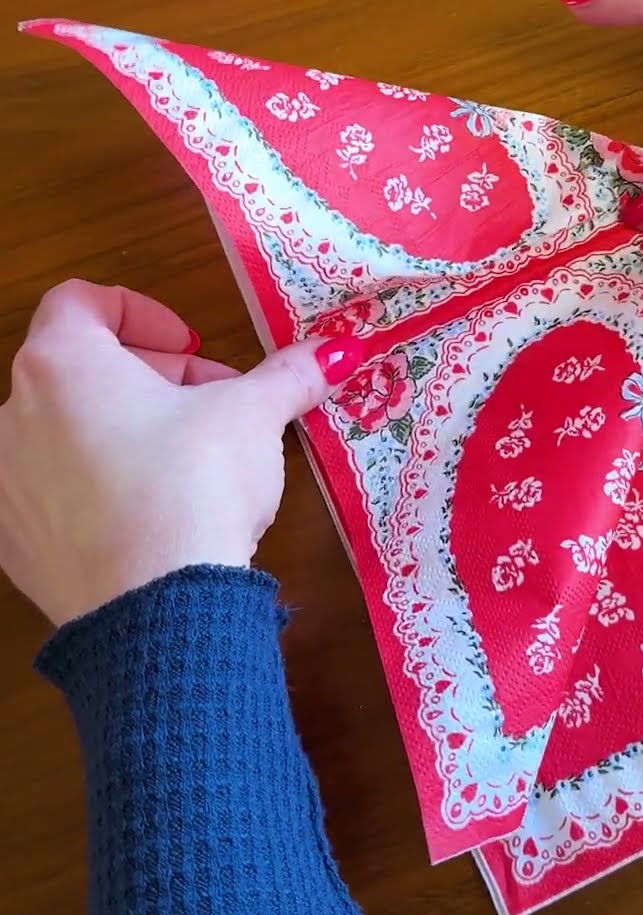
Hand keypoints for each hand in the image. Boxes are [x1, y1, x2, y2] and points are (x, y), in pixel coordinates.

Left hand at [0, 281, 364, 627]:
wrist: (155, 614)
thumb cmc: (194, 485)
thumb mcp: (252, 418)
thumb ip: (288, 376)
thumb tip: (338, 350)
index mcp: (62, 363)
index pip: (82, 301)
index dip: (143, 313)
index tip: (193, 347)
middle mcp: (15, 414)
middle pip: (77, 369)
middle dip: (150, 378)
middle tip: (211, 406)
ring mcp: (7, 484)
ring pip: (63, 433)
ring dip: (122, 432)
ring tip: (186, 464)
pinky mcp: (13, 545)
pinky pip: (53, 496)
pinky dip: (96, 491)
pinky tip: (151, 518)